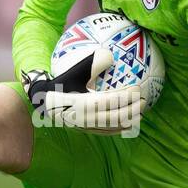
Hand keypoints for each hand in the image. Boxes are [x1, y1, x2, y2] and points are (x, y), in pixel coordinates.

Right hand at [21, 46, 146, 134]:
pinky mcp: (85, 131)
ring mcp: (86, 126)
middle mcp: (86, 118)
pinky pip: (106, 132)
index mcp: (84, 103)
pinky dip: (118, 129)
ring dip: (128, 120)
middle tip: (144, 101)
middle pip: (115, 116)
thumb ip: (92, 63)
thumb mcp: (74, 71)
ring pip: (112, 126)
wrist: (42, 103)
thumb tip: (110, 54)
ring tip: (140, 113)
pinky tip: (128, 124)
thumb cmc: (60, 84)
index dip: (126, 96)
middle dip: (132, 110)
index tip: (138, 89)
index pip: (111, 101)